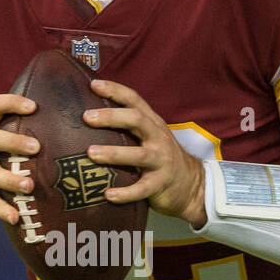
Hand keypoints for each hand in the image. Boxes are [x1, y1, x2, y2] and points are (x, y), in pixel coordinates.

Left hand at [83, 78, 206, 225]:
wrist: (192, 185)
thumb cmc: (160, 157)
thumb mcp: (150, 136)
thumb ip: (128, 126)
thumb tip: (89, 116)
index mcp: (153, 123)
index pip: (134, 100)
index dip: (115, 90)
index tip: (93, 84)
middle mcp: (158, 138)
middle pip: (137, 120)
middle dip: (112, 116)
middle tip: (87, 117)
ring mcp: (162, 161)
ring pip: (139, 155)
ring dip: (114, 153)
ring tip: (91, 153)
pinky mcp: (161, 184)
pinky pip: (142, 189)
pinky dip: (125, 193)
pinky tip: (107, 195)